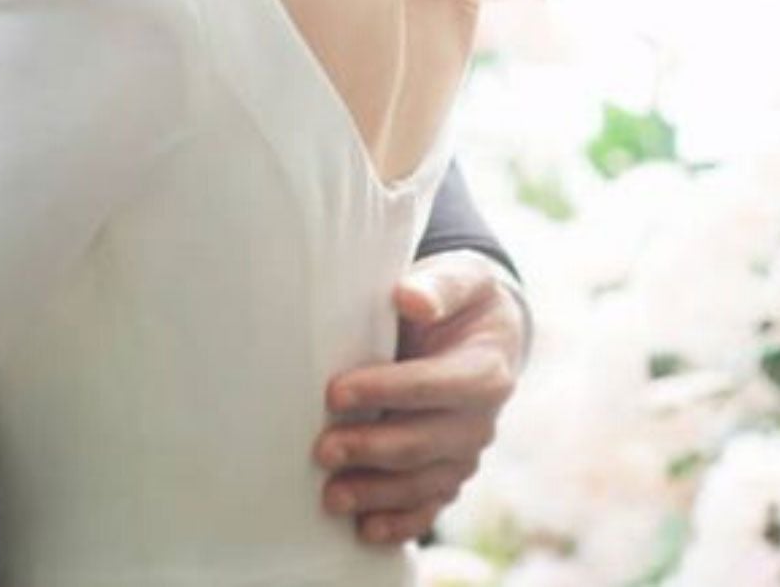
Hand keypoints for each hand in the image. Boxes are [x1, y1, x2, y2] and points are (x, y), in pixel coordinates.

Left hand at [313, 250, 527, 546]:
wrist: (482, 331)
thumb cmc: (461, 300)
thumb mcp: (461, 278)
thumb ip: (439, 285)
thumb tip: (408, 296)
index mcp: (486, 371)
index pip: (433, 386)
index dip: (385, 391)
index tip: (336, 391)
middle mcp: (481, 421)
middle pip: (425, 443)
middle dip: (371, 448)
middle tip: (322, 450)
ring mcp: (467, 453)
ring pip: (424, 483)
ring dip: (377, 493)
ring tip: (331, 496)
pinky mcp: (451, 473)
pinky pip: (430, 506)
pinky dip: (400, 522)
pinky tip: (366, 530)